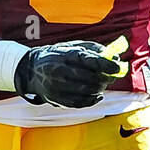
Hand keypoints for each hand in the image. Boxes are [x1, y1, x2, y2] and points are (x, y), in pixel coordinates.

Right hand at [13, 40, 128, 108]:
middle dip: (105, 78)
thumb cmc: (58, 56)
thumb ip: (93, 49)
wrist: (31, 70)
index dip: (106, 64)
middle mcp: (60, 71)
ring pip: (87, 91)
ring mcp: (57, 87)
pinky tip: (98, 95)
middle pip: (90, 78)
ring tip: (102, 84)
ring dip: (100, 89)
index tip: (118, 67)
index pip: (90, 60)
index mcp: (65, 55)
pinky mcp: (56, 99)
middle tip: (112, 76)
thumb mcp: (72, 46)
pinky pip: (79, 103)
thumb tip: (114, 56)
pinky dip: (92, 100)